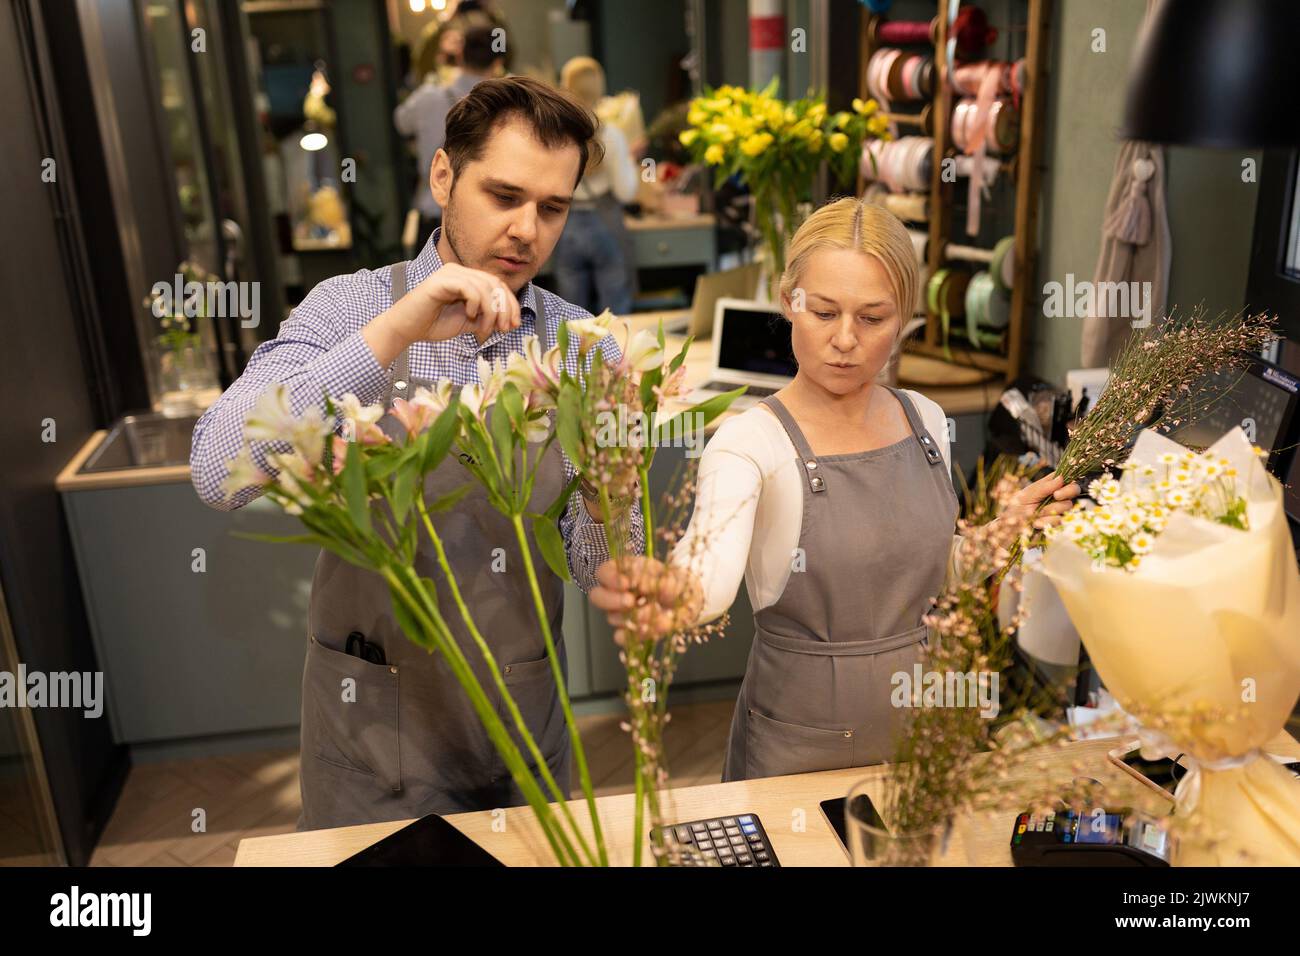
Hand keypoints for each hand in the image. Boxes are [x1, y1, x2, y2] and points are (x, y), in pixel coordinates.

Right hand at [363, 263, 520, 365]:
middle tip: (504, 329)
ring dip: (491, 311)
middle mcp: (460, 271)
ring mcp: (450, 273)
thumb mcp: (469, 322)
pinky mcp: (441, 280)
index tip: (513, 325)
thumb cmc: (433, 324)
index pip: (498, 285)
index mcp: (468, 278)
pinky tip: (470, 315)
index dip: (511, 304)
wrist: (407, 328)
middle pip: (495, 284)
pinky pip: (469, 287)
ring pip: (485, 286)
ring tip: (485, 329)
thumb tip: (512, 321)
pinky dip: (475, 304)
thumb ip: (488, 319)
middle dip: (505, 308)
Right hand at [590, 556, 703, 644]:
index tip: (626, 583)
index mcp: (624, 572)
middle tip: (630, 601)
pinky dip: (634, 635)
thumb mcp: (674, 577)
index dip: (610, 578)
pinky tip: (649, 629)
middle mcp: (617, 592)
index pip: (604, 572)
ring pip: (612, 618)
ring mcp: (621, 613)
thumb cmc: (677, 584)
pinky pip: (622, 637)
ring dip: (632, 616)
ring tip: (654, 612)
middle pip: (597, 596)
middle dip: (612, 600)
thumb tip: (643, 585)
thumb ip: (660, 580)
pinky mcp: (629, 632)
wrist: (691, 603)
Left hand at [1000, 471, 1080, 532]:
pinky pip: (1060, 520)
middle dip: (1066, 493)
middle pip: (1074, 490)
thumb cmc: (1017, 507)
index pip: (1066, 478)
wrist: (1011, 527)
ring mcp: (1060, 509)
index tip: (1057, 491)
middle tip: (1055, 497)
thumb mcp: (1027, 494)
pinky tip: (1037, 523)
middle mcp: (1058, 496)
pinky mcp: (1059, 522)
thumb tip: (1061, 478)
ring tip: (1037, 513)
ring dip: (1050, 510)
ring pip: (1067, 506)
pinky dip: (1047, 521)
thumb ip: (1044, 487)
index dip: (1067, 482)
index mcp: (1050, 485)